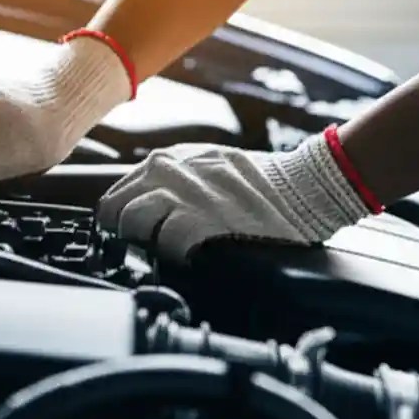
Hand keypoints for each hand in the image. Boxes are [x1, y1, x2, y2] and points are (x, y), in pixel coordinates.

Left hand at [96, 135, 371, 262]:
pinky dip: (170, 257)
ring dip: (142, 244)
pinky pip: (162, 244)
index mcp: (170, 159)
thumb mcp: (210, 164)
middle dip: (122, 234)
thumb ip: (175, 179)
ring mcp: (182, 195)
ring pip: (129, 223)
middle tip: (139, 252)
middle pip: (114, 208)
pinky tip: (186, 259)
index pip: (117, 191)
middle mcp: (169, 171)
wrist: (304, 187)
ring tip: (162, 254)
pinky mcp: (200, 220)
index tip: (124, 239)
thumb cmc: (261, 183)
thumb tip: (148, 206)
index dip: (118, 220)